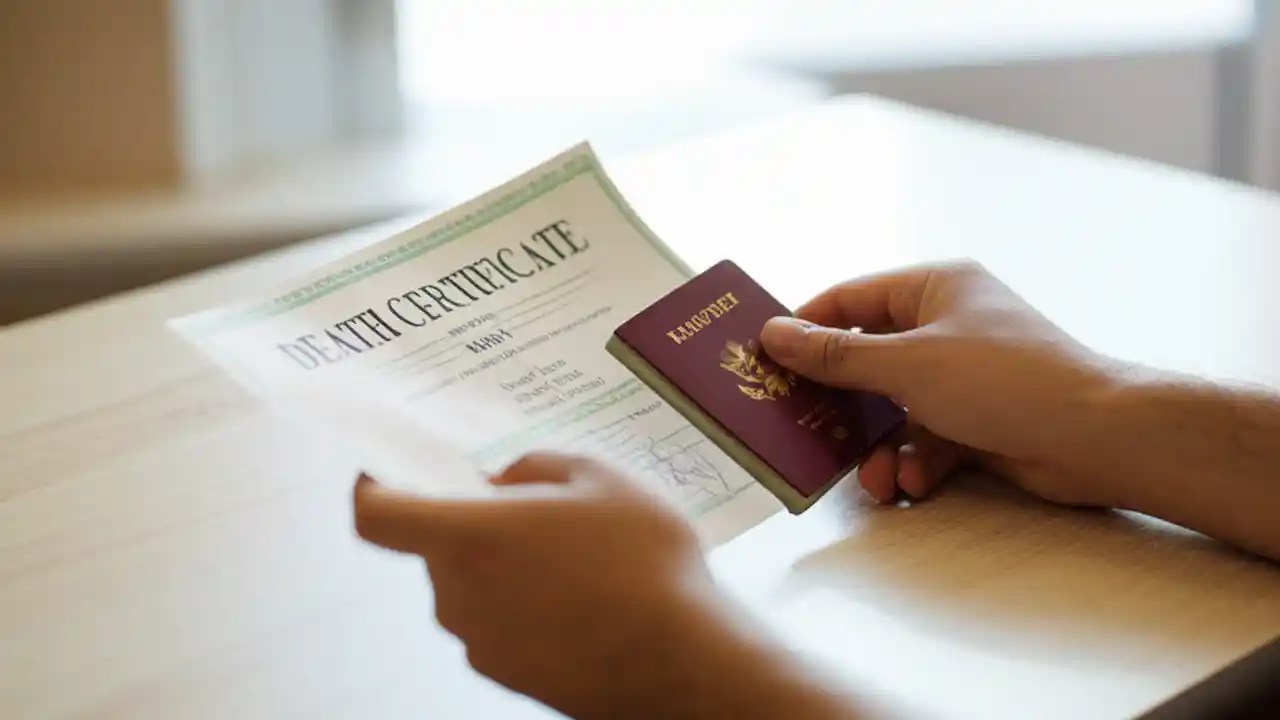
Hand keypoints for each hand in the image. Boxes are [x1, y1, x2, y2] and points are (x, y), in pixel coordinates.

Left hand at [353, 452, 862, 718]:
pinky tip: (585, 595)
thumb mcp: (600, 478)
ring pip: (471, 584)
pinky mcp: (507, 677)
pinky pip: (498, 622)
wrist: (684, 662)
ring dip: (505, 563)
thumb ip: (537, 465)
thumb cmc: (644, 563)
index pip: (375, 516)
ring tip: (579, 554)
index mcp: (469, 537)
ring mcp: (481, 643)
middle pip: (436, 545)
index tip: (393, 470)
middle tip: (536, 506)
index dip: (372, 486)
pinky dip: (525, 603)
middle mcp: (459, 595)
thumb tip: (505, 478)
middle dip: (473, 519)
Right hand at [760, 261, 1122, 506]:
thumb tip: (774, 334)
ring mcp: (963, 375)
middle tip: (802, 431)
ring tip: (876, 481)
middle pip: (868, 362)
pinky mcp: (978, 419)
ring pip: (895, 410)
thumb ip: (836, 356)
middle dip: (843, 407)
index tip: (764, 362)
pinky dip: (917, 461)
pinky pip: (927, 438)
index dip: (805, 329)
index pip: (849, 300)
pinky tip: (915, 483)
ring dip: (881, 448)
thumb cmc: (1005, 380)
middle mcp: (946, 325)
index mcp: (933, 288)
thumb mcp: (907, 365)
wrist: (1096, 437)